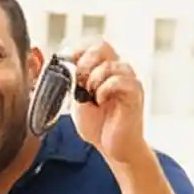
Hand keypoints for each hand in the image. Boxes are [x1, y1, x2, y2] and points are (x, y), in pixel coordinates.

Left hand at [68, 40, 151, 165]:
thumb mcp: (77, 101)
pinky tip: (100, 101)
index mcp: (104, 69)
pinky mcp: (134, 93)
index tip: (67, 65)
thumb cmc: (99, 125)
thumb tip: (59, 69)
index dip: (77, 51)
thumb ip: (72, 84)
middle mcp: (118, 71)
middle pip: (102, 46)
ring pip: (111, 64)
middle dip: (84, 62)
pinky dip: (104, 89)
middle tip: (79, 81)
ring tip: (90, 95)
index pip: (93, 45)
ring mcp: (128, 80)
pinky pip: (120, 80)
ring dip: (94, 78)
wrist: (114, 148)